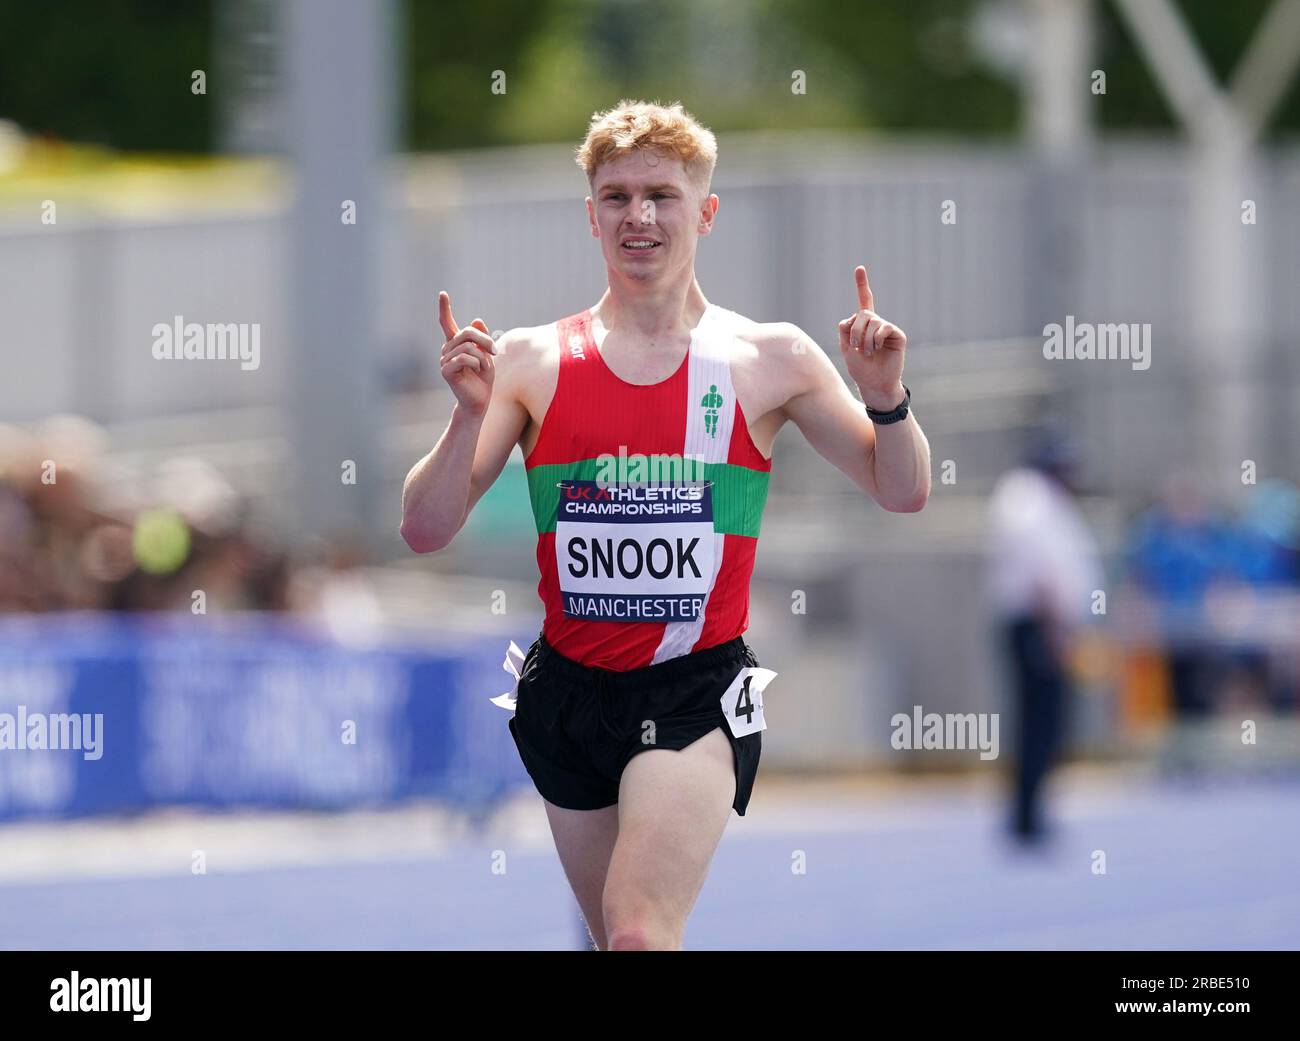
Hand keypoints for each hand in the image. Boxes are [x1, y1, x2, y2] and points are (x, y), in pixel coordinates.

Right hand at [438, 290, 495, 416]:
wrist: (479, 402)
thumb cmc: (483, 379)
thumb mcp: (486, 355)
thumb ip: (482, 338)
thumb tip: (476, 320)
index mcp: (456, 344)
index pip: (447, 323)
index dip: (445, 308)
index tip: (443, 293)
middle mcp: (447, 349)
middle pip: (466, 332)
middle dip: (484, 340)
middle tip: (495, 351)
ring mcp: (444, 359)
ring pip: (467, 346)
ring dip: (482, 357)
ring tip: (483, 367)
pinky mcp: (446, 370)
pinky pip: (464, 358)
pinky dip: (476, 363)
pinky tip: (477, 371)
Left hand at [836, 266, 907, 410]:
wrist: (874, 384)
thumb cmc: (860, 369)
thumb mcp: (845, 348)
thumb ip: (845, 330)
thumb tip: (854, 317)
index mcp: (864, 325)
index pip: (864, 301)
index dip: (862, 285)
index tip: (859, 268)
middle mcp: (877, 324)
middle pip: (862, 313)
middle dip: (855, 330)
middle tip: (855, 347)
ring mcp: (888, 329)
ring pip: (871, 320)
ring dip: (864, 339)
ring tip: (866, 352)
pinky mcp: (897, 335)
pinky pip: (884, 327)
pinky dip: (876, 339)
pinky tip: (876, 349)